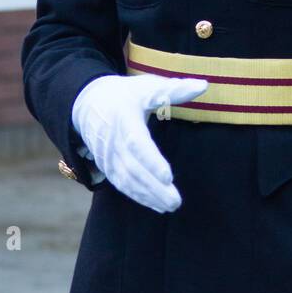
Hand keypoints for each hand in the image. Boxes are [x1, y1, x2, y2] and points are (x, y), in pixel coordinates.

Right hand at [71, 73, 207, 212]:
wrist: (88, 104)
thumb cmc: (125, 94)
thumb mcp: (147, 87)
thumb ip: (174, 89)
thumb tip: (203, 85)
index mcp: (124, 119)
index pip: (137, 144)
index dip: (152, 162)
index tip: (169, 177)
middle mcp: (113, 142)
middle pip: (133, 169)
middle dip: (154, 187)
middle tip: (176, 201)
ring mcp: (108, 157)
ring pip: (127, 181)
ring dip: (148, 196)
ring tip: (170, 206)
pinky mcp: (107, 167)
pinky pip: (123, 185)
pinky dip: (139, 197)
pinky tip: (157, 206)